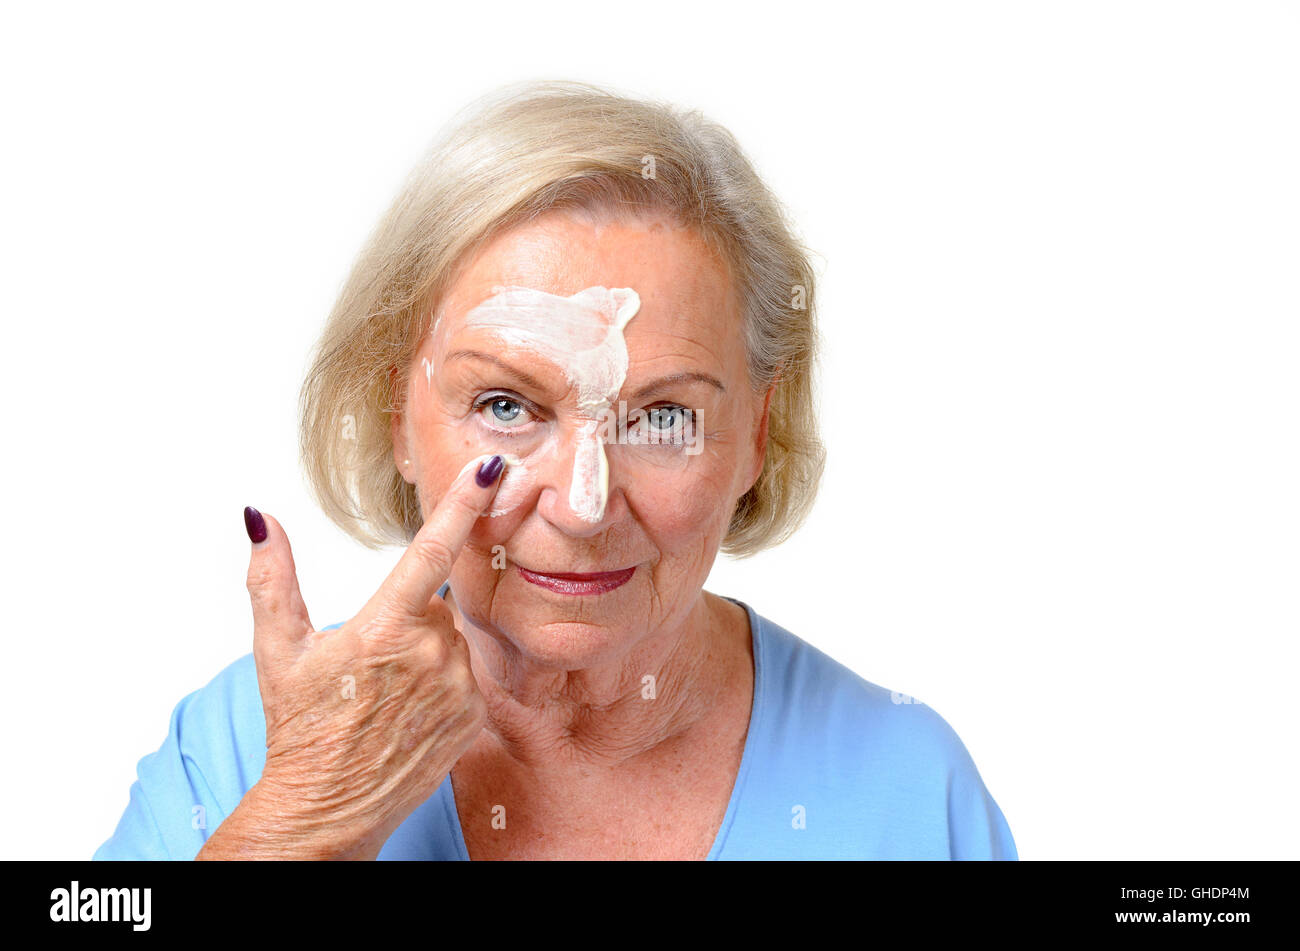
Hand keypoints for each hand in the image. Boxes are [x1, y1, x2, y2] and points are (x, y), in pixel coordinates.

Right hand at [197, 453, 504, 859]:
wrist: (328, 807)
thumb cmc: (299, 729)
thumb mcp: (277, 650)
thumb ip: (272, 578)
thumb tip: (259, 518)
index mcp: (385, 628)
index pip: (433, 550)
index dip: (464, 504)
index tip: (491, 470)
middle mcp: (431, 654)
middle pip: (437, 602)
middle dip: (410, 614)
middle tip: (373, 658)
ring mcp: (458, 687)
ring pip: (452, 638)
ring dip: (428, 649)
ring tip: (389, 690)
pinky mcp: (474, 715)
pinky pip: (466, 673)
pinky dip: (443, 680)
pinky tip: (411, 709)